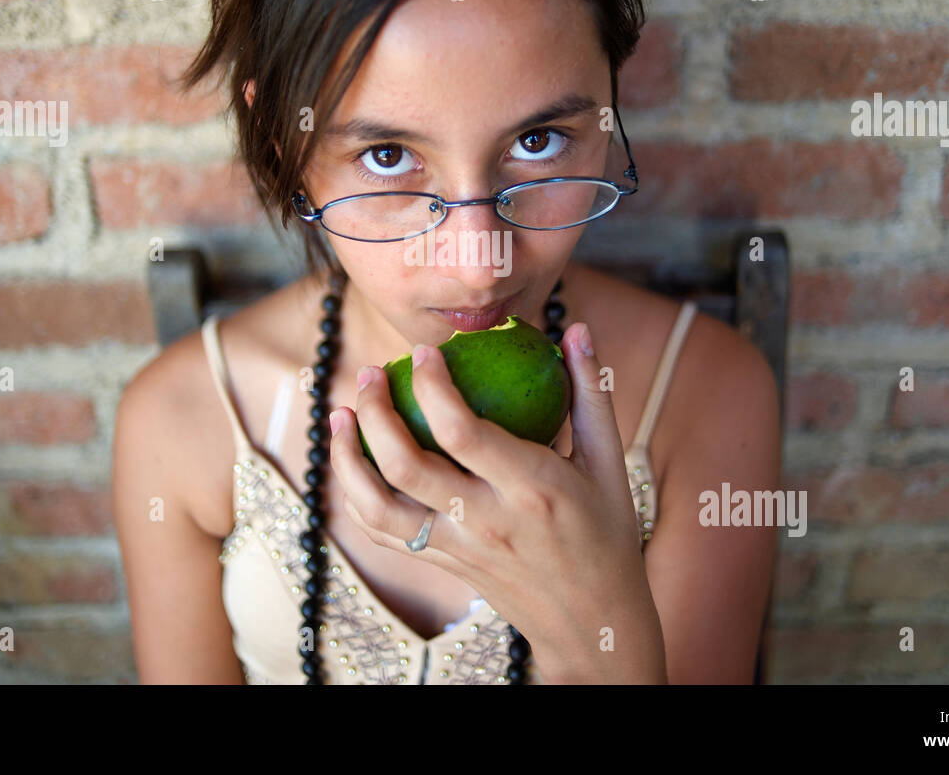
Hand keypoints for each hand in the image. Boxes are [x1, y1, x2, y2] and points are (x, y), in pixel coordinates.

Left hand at [327, 321, 666, 683]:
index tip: (424, 351)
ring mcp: (459, 547)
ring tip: (340, 414)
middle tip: (370, 373)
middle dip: (375, 411)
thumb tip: (576, 328)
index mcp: (531, 487)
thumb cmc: (606, 531)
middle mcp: (487, 520)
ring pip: (379, 506)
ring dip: (347, 457)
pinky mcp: (443, 563)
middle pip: (406, 465)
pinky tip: (352, 460)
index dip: (433, 386)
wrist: (592, 619)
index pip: (463, 432)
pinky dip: (356, 495)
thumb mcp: (608, 461)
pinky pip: (384, 532)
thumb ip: (590, 392)